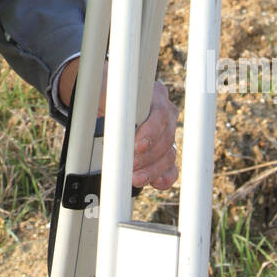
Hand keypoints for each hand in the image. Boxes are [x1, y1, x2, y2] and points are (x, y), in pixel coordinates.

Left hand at [58, 58, 178, 191]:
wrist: (106, 98)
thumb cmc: (107, 93)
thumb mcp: (105, 93)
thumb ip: (112, 104)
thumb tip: (111, 121)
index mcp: (156, 95)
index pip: (160, 114)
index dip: (151, 131)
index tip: (138, 145)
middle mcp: (166, 113)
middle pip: (165, 138)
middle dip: (147, 156)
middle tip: (130, 164)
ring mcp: (167, 133)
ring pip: (168, 155)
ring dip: (151, 169)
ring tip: (135, 177)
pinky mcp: (164, 152)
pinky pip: (171, 168)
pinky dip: (163, 177)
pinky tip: (154, 183)